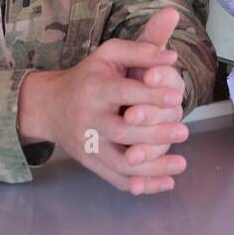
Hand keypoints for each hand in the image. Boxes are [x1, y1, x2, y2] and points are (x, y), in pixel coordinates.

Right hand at [18, 36, 187, 194]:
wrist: (50, 107)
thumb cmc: (88, 76)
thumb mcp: (109, 55)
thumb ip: (142, 49)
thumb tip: (173, 55)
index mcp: (94, 89)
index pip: (123, 93)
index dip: (150, 95)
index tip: (177, 96)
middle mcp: (89, 120)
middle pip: (122, 132)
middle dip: (155, 133)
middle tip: (183, 131)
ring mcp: (89, 146)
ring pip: (120, 163)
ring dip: (152, 167)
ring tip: (180, 163)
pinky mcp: (92, 164)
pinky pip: (117, 179)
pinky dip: (142, 185)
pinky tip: (167, 183)